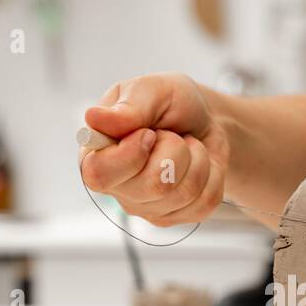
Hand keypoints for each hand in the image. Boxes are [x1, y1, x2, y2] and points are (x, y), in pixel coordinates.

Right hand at [79, 73, 229, 226]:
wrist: (204, 120)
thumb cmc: (170, 103)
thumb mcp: (151, 90)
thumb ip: (127, 107)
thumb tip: (93, 118)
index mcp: (97, 154)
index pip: (99, 175)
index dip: (131, 155)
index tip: (148, 133)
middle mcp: (118, 187)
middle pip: (154, 187)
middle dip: (176, 150)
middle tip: (171, 135)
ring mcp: (147, 206)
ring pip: (184, 194)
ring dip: (197, 159)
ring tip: (186, 145)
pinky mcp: (176, 216)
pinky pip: (205, 202)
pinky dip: (212, 174)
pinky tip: (199, 163)